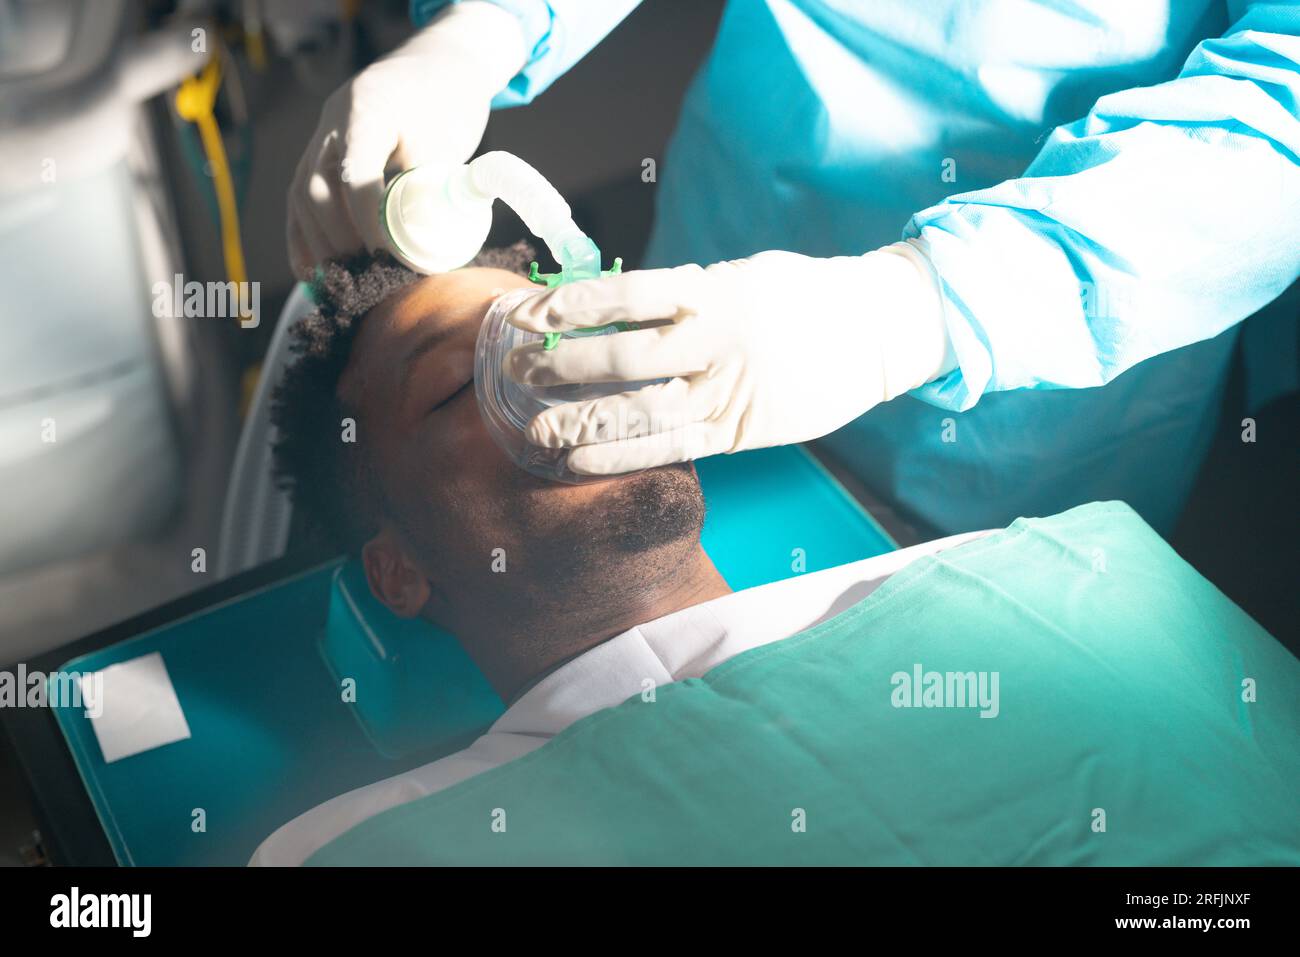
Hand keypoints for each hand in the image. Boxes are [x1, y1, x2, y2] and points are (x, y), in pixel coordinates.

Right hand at [285, 2, 524, 276]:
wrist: (438, 68)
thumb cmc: (449, 104)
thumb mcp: (447, 143)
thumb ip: (428, 189)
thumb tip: (417, 251)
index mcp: (366, 109)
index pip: (355, 175)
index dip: (368, 223)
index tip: (388, 258)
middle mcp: (333, 120)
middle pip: (315, 187)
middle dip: (337, 239)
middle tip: (365, 274)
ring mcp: (321, 134)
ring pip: (301, 193)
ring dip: (318, 242)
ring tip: (341, 280)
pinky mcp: (320, 151)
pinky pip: (300, 196)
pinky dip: (304, 235)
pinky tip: (311, 271)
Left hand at [503, 244, 954, 474]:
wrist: (875, 332)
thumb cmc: (800, 296)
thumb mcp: (741, 275)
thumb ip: (681, 293)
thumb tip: (608, 305)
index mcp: (716, 291)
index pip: (628, 295)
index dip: (573, 306)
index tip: (529, 312)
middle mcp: (719, 342)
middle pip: (626, 358)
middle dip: (564, 366)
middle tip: (518, 370)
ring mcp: (730, 392)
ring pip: (643, 412)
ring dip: (582, 421)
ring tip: (534, 426)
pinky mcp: (740, 433)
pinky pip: (671, 449)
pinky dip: (621, 457)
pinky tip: (578, 461)